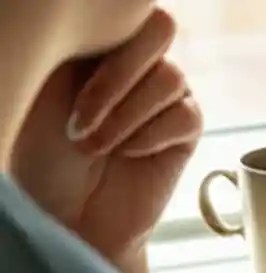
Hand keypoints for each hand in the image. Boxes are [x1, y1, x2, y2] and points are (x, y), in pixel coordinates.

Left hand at [10, 9, 201, 272]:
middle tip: (81, 119)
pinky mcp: (185, 130)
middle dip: (116, 77)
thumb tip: (103, 20)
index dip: (109, 33)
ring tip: (93, 147)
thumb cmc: (39, 157)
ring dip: (126, 115)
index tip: (69, 69)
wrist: (66, 217)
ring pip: (170, 78)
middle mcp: (136, 62)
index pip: (127, 11)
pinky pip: (185, 116)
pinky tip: (127, 154)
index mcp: (98, 42)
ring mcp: (164, 95)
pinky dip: (151, 136)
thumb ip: (75, 50)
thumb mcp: (40, 90)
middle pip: (159, 29)